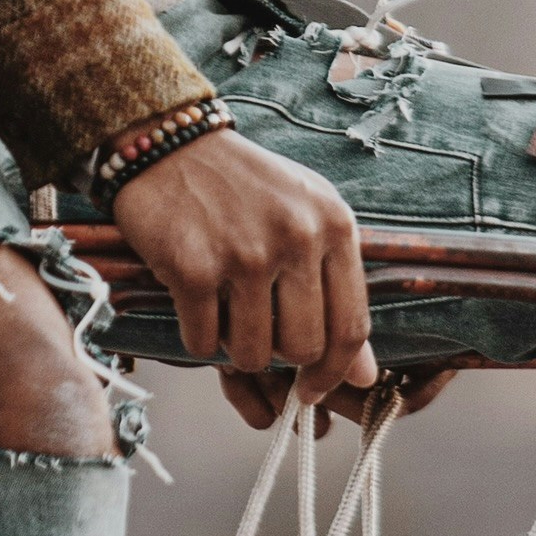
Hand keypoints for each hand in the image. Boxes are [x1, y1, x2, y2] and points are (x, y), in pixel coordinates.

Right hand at [109, 129, 377, 428]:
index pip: (351, 326)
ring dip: (236, 348)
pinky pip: (204, 342)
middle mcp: (296, 237)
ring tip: (225, 312)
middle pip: (303, 348)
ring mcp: (244, 252)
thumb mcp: (306, 223)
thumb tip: (366, 377)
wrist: (169, 146)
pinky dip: (198, 337)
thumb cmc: (245, 189)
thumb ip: (339, 294)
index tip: (313, 389)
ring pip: (253, 354)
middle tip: (259, 335)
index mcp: (334, 225)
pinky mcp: (193, 266)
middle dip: (279, 357)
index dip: (335, 371)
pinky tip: (194, 303)